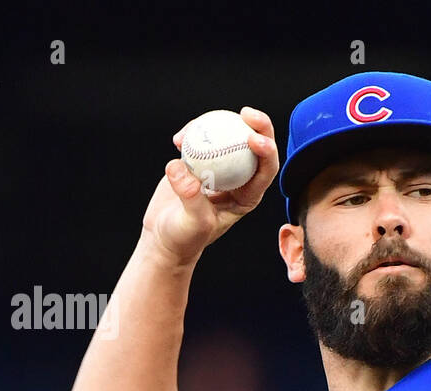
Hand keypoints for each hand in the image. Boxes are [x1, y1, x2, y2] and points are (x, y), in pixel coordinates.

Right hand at [142, 106, 280, 264]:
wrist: (163, 236)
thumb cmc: (183, 238)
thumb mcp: (191, 225)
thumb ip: (191, 200)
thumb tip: (183, 170)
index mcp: (247, 196)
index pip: (265, 171)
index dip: (267, 152)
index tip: (253, 138)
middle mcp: (238, 179)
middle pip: (255, 148)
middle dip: (259, 126)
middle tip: (245, 112)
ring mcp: (218, 168)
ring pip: (227, 138)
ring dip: (218, 124)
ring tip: (197, 125)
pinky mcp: (198, 161)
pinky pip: (201, 139)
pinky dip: (190, 135)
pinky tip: (178, 138)